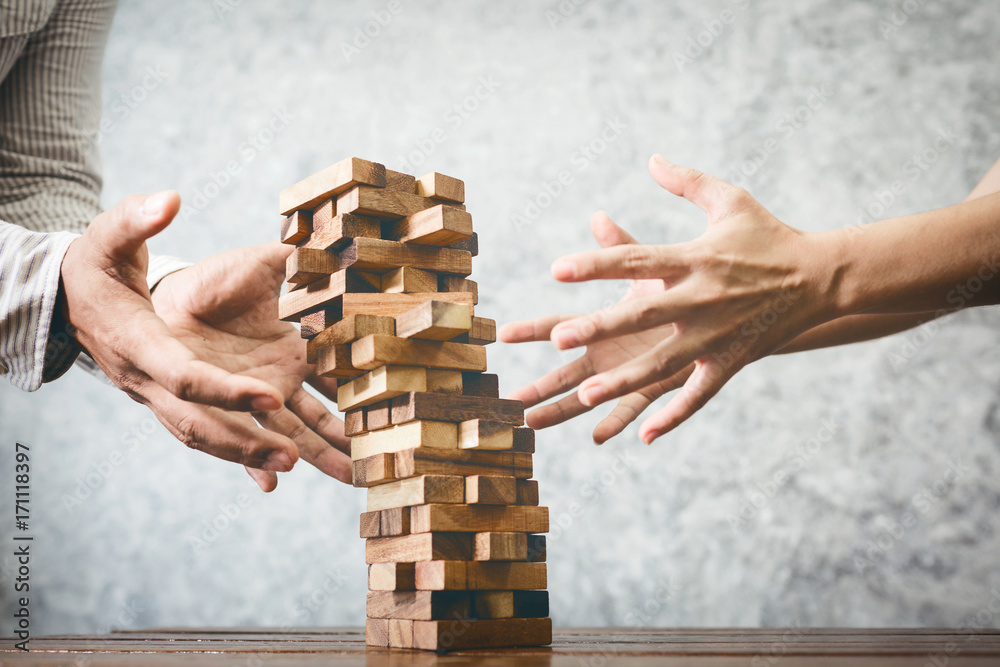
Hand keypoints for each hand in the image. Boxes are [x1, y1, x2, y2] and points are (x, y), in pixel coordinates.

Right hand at [60, 191, 350, 489]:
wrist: (75, 302)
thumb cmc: (98, 267)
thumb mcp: (108, 238)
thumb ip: (135, 219)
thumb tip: (170, 199)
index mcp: (139, 344)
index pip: (185, 377)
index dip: (227, 391)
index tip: (271, 397)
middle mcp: (151, 382)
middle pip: (199, 425)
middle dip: (245, 444)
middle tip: (293, 457)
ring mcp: (164, 397)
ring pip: (208, 438)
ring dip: (252, 456)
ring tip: (300, 468)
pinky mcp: (179, 399)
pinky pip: (212, 433)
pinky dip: (241, 455)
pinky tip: (275, 473)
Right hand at [500, 212, 694, 443]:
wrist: (725, 304)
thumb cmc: (683, 282)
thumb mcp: (650, 266)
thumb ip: (624, 249)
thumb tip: (599, 216)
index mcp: (603, 323)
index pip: (560, 326)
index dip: (532, 330)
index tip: (503, 334)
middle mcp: (611, 351)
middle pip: (566, 372)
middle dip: (538, 385)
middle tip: (509, 400)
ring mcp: (631, 370)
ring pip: (591, 396)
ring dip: (564, 410)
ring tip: (534, 424)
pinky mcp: (659, 383)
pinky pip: (635, 406)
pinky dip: (618, 420)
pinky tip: (599, 436)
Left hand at [502, 155, 837, 443]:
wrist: (823, 277)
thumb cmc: (769, 237)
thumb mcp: (731, 201)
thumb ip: (687, 182)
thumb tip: (651, 158)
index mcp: (696, 258)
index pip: (638, 259)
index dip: (596, 264)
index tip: (557, 270)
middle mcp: (703, 299)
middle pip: (645, 314)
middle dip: (602, 327)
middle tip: (561, 338)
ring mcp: (718, 335)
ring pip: (664, 363)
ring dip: (625, 380)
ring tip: (586, 396)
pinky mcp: (732, 362)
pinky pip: (700, 395)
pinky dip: (675, 417)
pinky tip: (644, 437)